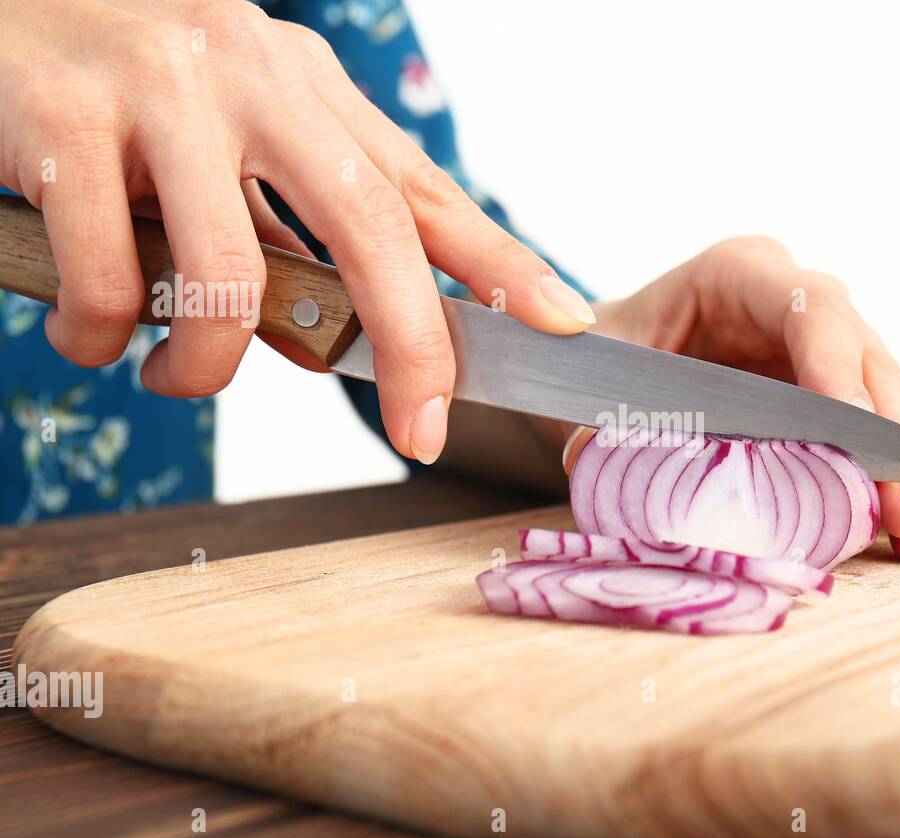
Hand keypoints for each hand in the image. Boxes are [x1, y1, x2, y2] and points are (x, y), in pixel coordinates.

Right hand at [0, 0, 595, 462]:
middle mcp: (249, 75)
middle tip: (419, 430)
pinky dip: (101, 337)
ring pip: (230, 280)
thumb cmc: (127, 81)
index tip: (565, 323)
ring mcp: (159, 92)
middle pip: (370, 226)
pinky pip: (110, 281)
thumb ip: (289, 228)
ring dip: (207, 369)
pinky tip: (89, 332)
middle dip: (412, 347)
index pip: (422, 186)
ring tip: (172, 376)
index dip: (502, 261)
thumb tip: (321, 346)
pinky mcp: (63, 121)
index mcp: (302, 86)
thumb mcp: (234, 132)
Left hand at [568, 237, 899, 563]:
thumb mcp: (588, 380)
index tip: (863, 446)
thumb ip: (599, 413)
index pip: (812, 310)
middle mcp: (793, 303)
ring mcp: (818, 352)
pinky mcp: (828, 398)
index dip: (843, 376)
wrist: (594, 364)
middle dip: (894, 450)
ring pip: (885, 407)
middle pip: (866, 365)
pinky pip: (877, 439)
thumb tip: (600, 459)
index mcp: (739, 273)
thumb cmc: (593, 359)